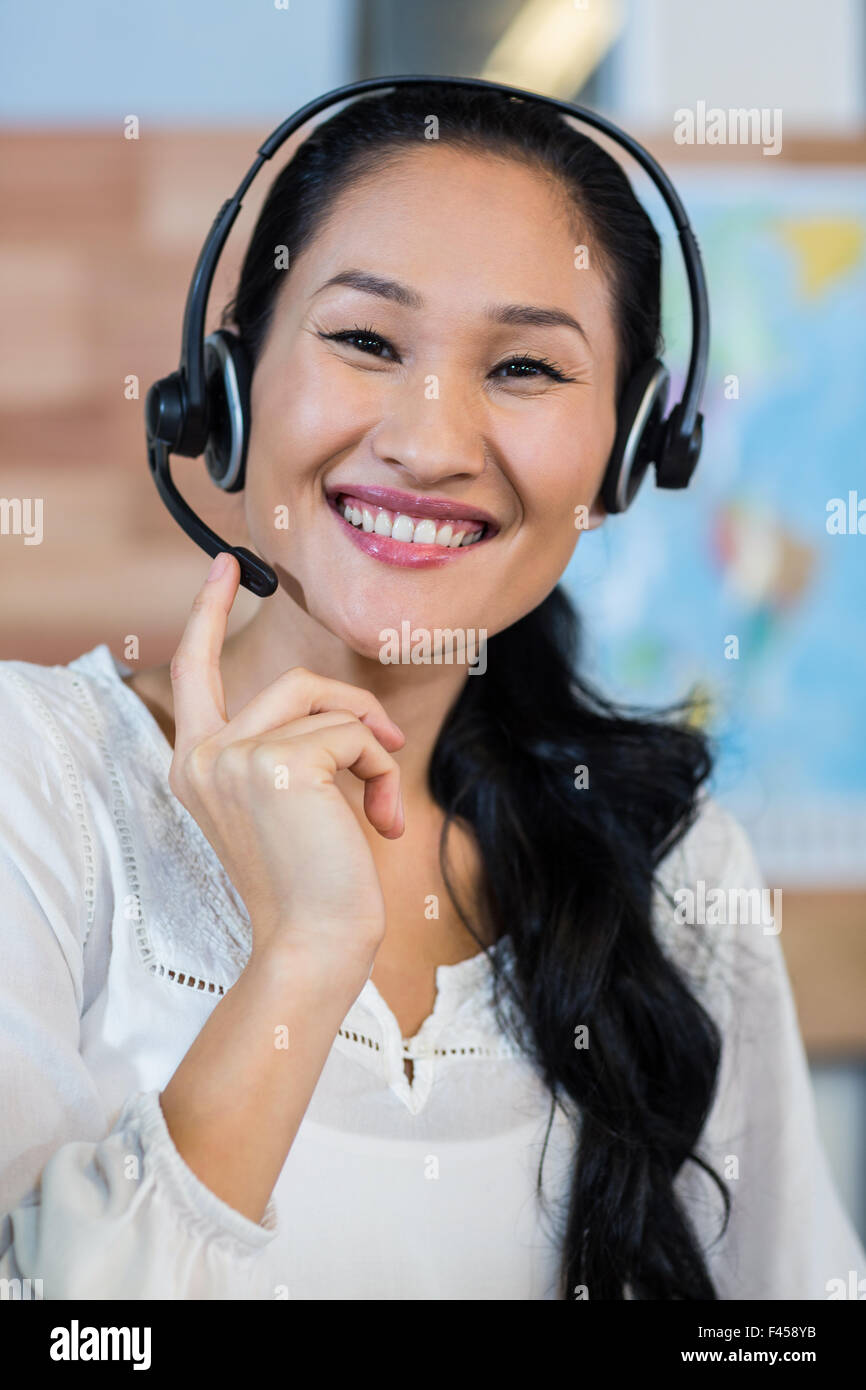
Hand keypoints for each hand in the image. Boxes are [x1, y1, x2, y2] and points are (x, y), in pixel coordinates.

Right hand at [167, 552, 404, 966]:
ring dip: (370, 748)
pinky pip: (352, 733)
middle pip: (289, 680)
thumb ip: (287, 748)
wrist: (316, 943)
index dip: (207, 612)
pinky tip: (380, 823)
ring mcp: (234, 756)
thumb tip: (350, 719)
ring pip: (326, 705)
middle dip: (350, 706)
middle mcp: (201, 756)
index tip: (226, 566)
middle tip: (385, 743)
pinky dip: (379, 772)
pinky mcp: (277, 762)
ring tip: (381, 805)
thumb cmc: (310, 884)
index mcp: (195, 766)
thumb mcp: (284, 805)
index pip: (192, 670)